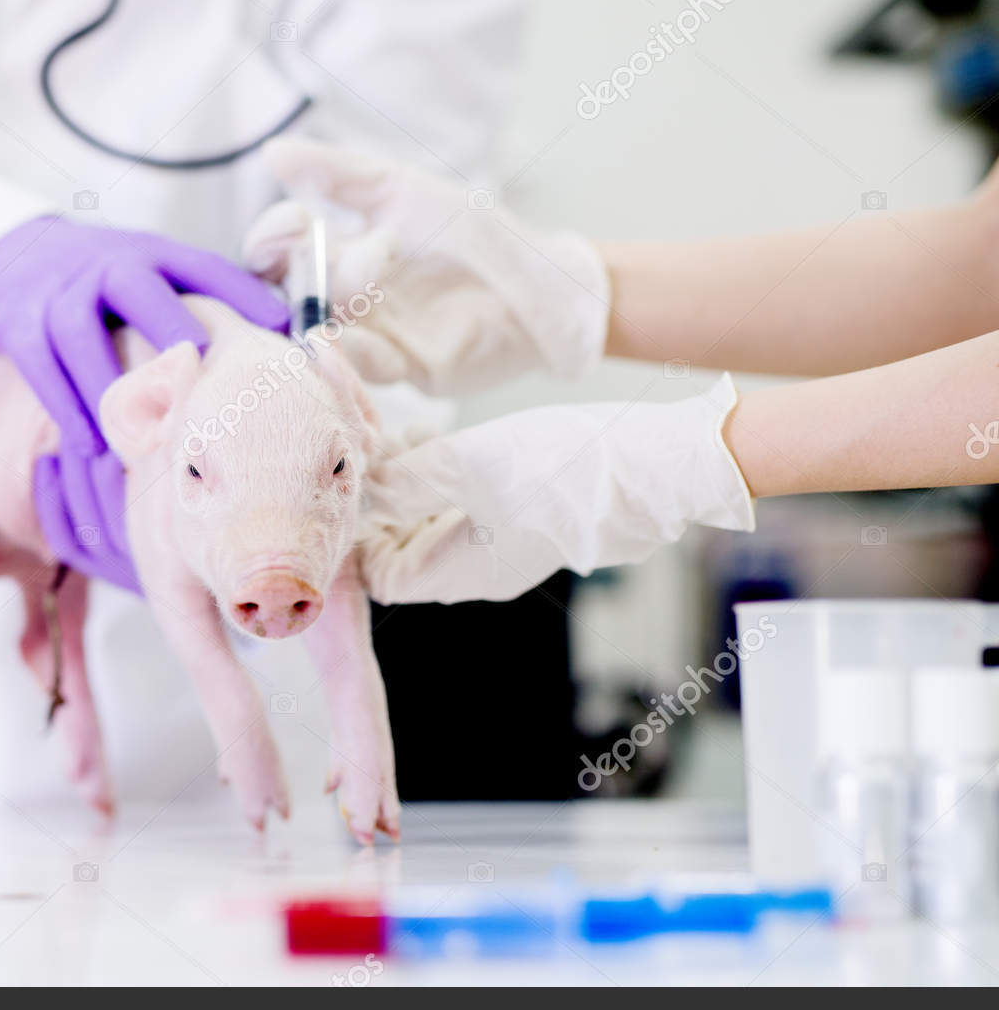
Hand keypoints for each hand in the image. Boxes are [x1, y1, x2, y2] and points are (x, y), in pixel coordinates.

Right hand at [0, 216, 288, 587]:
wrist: (12, 257)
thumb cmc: (103, 283)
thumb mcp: (151, 274)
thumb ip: (203, 298)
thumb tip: (280, 335)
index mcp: (151, 255)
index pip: (202, 267)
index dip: (241, 293)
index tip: (279, 326)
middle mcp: (107, 266)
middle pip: (139, 292)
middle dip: (170, 329)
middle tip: (200, 375)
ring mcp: (59, 293)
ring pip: (82, 337)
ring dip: (110, 386)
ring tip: (140, 436)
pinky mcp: (18, 325)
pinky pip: (41, 368)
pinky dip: (66, 407)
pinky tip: (91, 445)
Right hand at [243, 136, 609, 395]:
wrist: (547, 286)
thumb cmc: (481, 233)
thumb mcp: (408, 190)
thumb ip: (342, 174)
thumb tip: (272, 153)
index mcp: (343, 248)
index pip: (281, 247)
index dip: (271, 238)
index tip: (289, 225)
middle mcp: (348, 296)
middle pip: (290, 293)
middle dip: (294, 278)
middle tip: (309, 264)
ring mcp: (372, 334)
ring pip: (318, 332)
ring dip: (318, 318)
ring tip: (330, 304)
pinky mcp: (401, 371)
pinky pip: (362, 367)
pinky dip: (350, 354)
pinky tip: (347, 339)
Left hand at [359, 376, 754, 603]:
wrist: (654, 466)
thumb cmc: (564, 470)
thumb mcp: (467, 466)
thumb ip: (404, 481)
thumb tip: (361, 488)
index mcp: (457, 573)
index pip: (380, 576)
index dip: (356, 535)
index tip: (353, 485)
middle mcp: (475, 571)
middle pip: (401, 546)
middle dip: (382, 495)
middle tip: (376, 445)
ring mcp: (501, 547)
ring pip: (430, 520)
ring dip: (410, 479)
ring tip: (406, 433)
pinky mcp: (522, 520)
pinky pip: (463, 506)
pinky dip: (442, 475)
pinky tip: (439, 435)